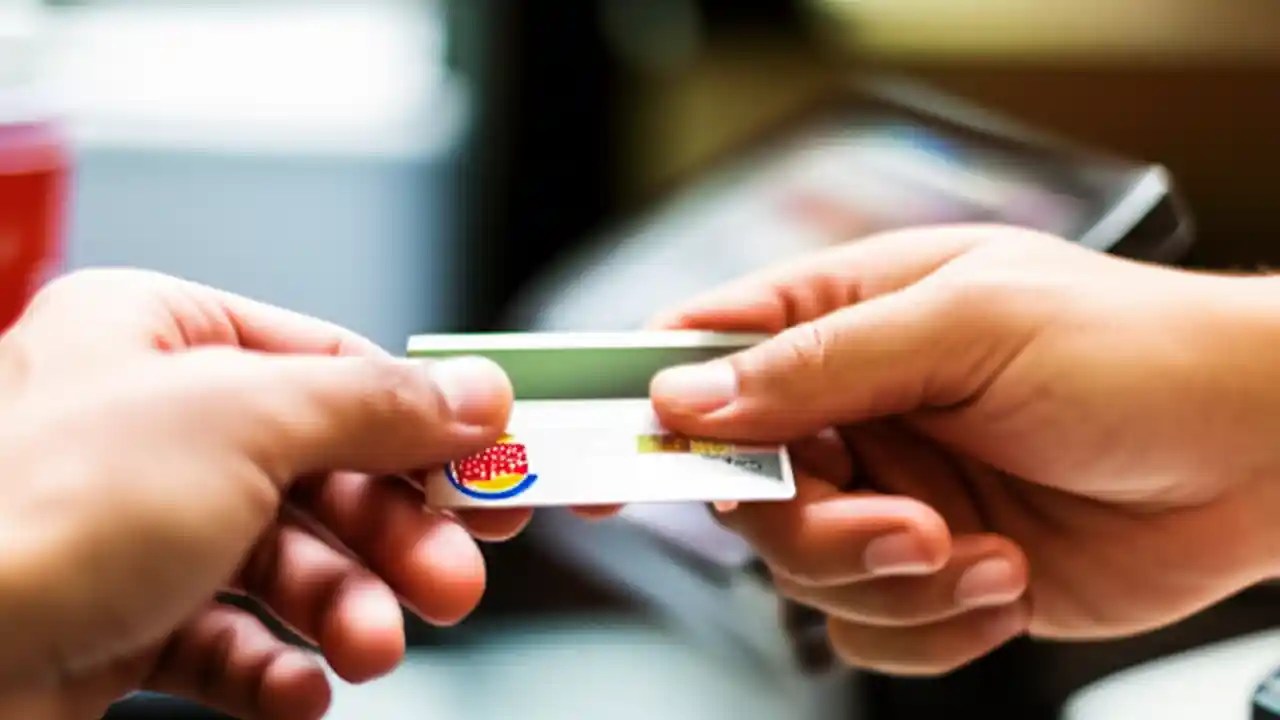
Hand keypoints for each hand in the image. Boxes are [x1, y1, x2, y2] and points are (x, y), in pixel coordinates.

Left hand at [0, 270, 529, 717]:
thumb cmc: (37, 511)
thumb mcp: (245, 420)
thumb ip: (375, 404)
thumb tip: (475, 391)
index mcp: (157, 336)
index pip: (329, 366)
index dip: (420, 421)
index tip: (495, 465)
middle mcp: (143, 426)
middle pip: (318, 473)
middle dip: (391, 537)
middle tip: (455, 579)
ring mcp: (129, 529)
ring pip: (280, 563)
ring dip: (344, 610)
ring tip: (376, 648)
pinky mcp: (116, 623)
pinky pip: (224, 640)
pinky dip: (273, 667)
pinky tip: (297, 689)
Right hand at [649, 225, 1279, 675]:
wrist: (1256, 456)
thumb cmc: (1134, 351)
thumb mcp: (969, 324)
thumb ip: (820, 363)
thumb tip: (692, 396)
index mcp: (847, 319)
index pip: (706, 351)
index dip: (640, 402)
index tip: (596, 464)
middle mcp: (856, 411)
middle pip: (744, 491)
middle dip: (817, 526)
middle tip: (901, 523)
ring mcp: (890, 495)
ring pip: (803, 573)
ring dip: (888, 579)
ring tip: (978, 551)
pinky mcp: (932, 573)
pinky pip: (871, 631)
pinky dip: (932, 625)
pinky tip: (1004, 578)